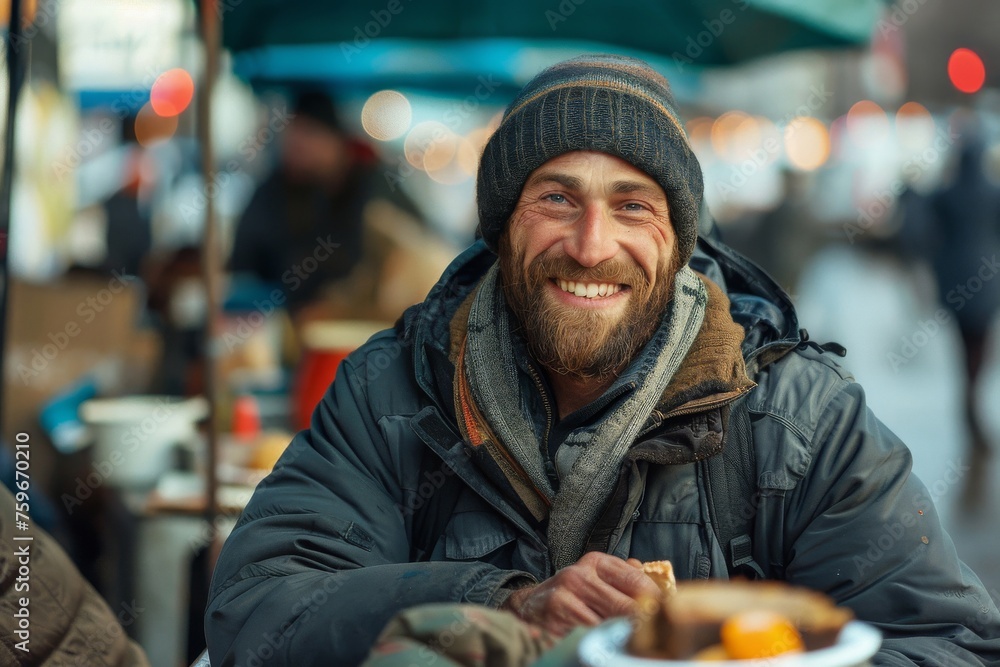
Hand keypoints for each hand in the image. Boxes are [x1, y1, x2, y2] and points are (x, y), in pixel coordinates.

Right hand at [501, 552, 659, 635]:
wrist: (528, 607)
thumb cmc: (571, 593)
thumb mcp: (596, 576)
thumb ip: (626, 576)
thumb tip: (662, 581)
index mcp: (594, 562)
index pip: (637, 581)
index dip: (658, 602)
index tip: (669, 617)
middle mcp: (578, 577)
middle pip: (626, 608)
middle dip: (644, 625)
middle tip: (656, 638)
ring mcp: (564, 601)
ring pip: (610, 627)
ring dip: (623, 638)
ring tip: (633, 644)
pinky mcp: (555, 624)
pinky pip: (590, 640)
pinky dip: (602, 645)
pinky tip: (607, 647)